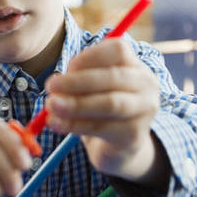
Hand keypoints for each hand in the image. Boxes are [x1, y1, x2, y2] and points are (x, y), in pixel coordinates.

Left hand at [44, 37, 165, 182]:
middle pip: (113, 77)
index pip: (118, 50)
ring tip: (51, 105)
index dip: (90, 56)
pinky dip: (74, 124)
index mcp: (135, 65)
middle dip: (77, 81)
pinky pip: (101, 127)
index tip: (67, 66)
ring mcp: (144, 110)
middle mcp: (146, 85)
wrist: (121, 147)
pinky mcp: (134, 134)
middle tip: (50, 86)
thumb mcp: (92, 89)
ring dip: (76, 103)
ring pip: (109, 103)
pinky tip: (56, 123)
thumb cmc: (101, 109)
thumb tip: (56, 83)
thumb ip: (79, 80)